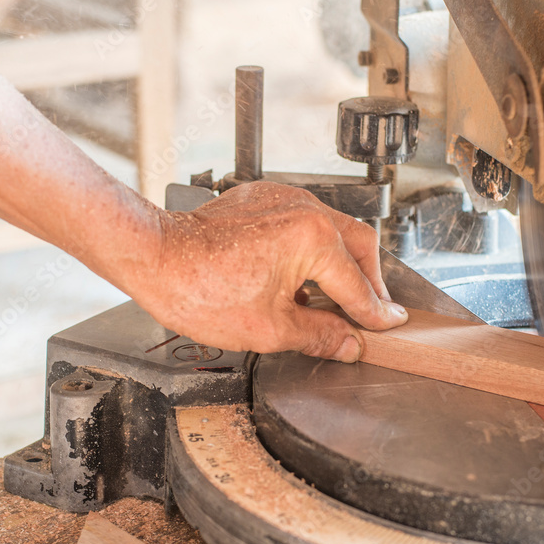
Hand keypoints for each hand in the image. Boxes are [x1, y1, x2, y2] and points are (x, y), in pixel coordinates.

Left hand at [129, 181, 408, 362]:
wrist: (154, 258)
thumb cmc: (199, 289)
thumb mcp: (269, 329)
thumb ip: (319, 336)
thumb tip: (348, 344)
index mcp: (313, 238)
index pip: (357, 285)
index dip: (374, 312)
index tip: (389, 325)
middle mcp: (304, 210)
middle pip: (359, 244)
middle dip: (370, 280)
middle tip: (374, 310)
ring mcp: (283, 199)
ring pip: (332, 229)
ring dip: (341, 263)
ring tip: (338, 299)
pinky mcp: (262, 199)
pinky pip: (303, 222)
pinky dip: (313, 249)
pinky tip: (301, 278)